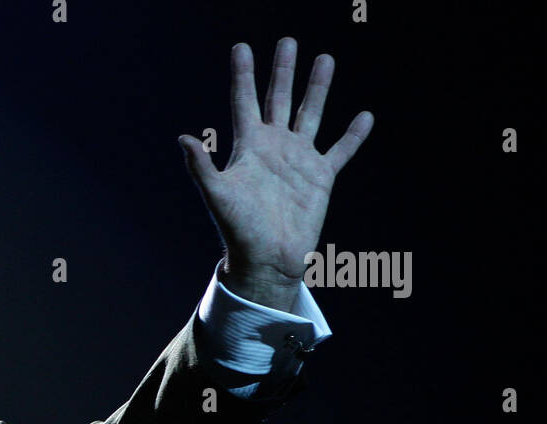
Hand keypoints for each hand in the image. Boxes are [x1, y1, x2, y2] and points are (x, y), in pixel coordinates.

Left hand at [179, 38, 373, 310]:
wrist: (266, 259)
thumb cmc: (237, 230)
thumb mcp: (217, 195)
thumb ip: (201, 166)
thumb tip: (183, 138)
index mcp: (248, 147)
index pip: (244, 101)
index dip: (243, 75)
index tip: (241, 47)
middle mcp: (274, 147)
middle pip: (279, 99)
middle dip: (283, 71)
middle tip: (288, 41)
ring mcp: (299, 160)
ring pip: (311, 114)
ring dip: (318, 88)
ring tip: (325, 59)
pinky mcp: (320, 177)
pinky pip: (340, 150)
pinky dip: (353, 136)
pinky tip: (364, 117)